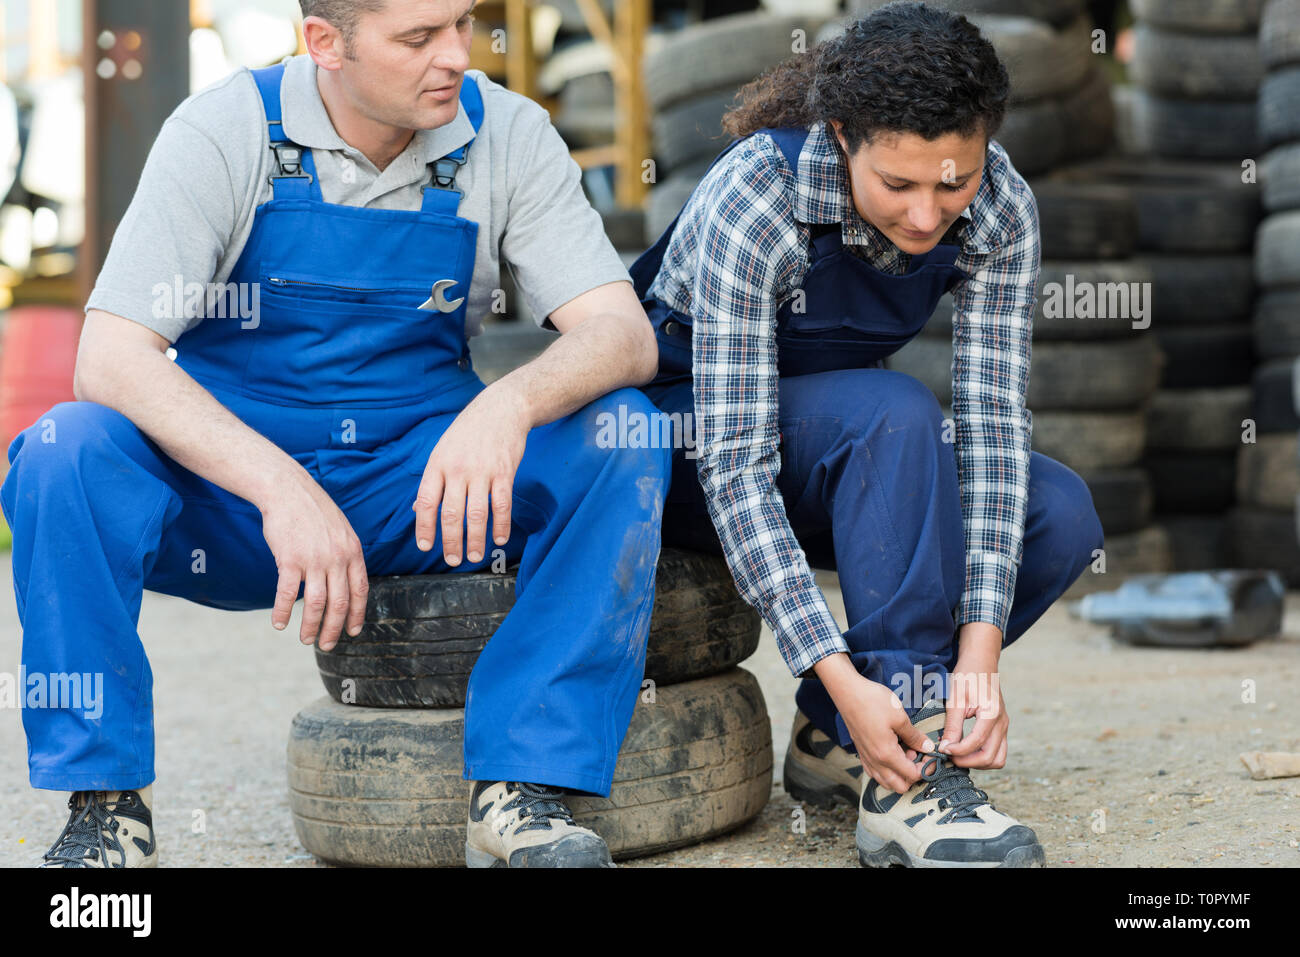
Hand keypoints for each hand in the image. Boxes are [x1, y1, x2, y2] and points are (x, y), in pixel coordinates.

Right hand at [259, 469, 368, 651]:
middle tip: (326, 645)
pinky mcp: (290, 559)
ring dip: (310, 626)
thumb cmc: (312, 510)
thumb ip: (345, 555)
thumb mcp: (341, 530)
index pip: (361, 591)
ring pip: (315, 603)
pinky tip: (279, 624)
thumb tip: (345, 580)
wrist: (288, 489)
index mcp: (353, 552)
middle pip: (340, 603)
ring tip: (305, 639)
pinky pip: (286, 593)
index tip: (353, 631)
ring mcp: (314, 559)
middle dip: (333, 629)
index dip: (357, 614)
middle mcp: (337, 558)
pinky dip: (282, 612)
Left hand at [412, 385, 530, 565]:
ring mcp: (482, 471)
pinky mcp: (504, 472)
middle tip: (453, 561)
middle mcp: (458, 469)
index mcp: (438, 465)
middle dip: (451, 541)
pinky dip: (501, 525)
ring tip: (475, 556)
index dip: (424, 527)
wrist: (501, 408)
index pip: (426, 501)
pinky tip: (499, 539)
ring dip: (476, 539)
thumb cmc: (468, 432)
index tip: (425, 546)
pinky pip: (502, 504)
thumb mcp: (442, 451)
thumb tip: (417, 509)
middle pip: (452, 513)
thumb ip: (432, 481)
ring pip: (477, 513)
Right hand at [816, 655, 935, 793]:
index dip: (926, 768)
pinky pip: (875, 773)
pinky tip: (893, 753)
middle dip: (914, 775)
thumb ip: (915, 736)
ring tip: (906, 753)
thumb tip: (928, 748)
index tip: (931, 755)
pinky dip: (887, 771)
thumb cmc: (872, 701)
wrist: (847, 692)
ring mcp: (866, 758)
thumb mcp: (899, 717)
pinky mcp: (861, 753)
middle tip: (920, 756)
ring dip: (900, 774)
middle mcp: (875, 761)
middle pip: (900, 786)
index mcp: (886, 754)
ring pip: (886, 782)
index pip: (912, 775)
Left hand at [940, 624, 1008, 768]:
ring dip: (978, 763)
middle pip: (990, 757)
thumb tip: (945, 748)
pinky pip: (998, 752)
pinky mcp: (1001, 728)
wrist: (982, 662)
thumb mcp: (955, 699)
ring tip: (958, 755)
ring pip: (997, 759)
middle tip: (949, 756)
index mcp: (992, 713)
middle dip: (968, 761)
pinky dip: (984, 757)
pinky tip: (966, 750)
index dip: (958, 751)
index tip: (943, 749)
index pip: (976, 742)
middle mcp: (1002, 723)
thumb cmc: (968, 676)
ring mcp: (1004, 726)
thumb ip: (952, 725)